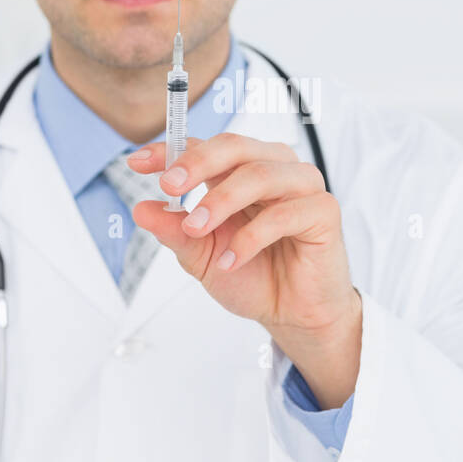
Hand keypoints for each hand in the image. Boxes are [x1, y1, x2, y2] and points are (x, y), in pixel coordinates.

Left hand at [126, 133, 361, 407]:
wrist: (292, 314)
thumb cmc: (253, 276)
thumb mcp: (201, 256)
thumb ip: (175, 231)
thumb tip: (140, 209)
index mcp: (240, 171)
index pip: (204, 147)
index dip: (170, 150)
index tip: (138, 163)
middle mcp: (273, 168)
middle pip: (234, 147)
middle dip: (197, 163)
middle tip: (169, 186)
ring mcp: (302, 186)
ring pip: (259, 174)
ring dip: (221, 200)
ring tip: (196, 230)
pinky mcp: (324, 211)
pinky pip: (285, 213)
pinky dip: (251, 237)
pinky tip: (230, 260)